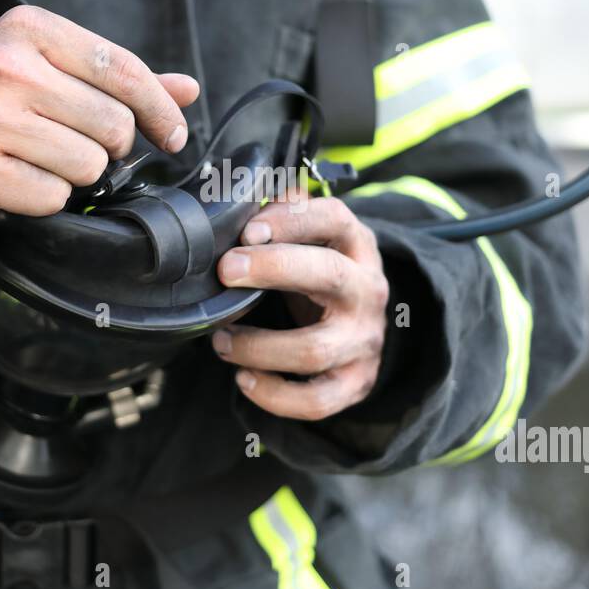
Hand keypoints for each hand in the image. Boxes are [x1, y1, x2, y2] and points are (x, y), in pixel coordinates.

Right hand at [0, 5, 198, 214]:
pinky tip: (22, 177)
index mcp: (29, 28)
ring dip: (78, 172)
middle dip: (110, 144)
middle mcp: (5, 68)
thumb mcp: (44, 59)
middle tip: (79, 140)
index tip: (173, 135)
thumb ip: (116, 74)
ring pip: (88, 166)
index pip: (122, 70)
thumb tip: (187, 90)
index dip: (160, 109)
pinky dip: (48, 197)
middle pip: (112, 125)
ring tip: (45, 157)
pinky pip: (53, 198)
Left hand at [212, 193, 389, 420]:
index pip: (335, 219)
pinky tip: (244, 378)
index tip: (248, 228)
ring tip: (220, 339)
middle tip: (226, 270)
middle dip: (274, 269)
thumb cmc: (324, 275)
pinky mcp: (355, 383)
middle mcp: (367, 291)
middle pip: (330, 276)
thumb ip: (286, 212)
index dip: (292, 220)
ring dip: (258, 346)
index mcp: (357, 246)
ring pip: (314, 350)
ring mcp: (364, 341)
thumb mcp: (315, 239)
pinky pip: (317, 401)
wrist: (366, 328)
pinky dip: (274, 395)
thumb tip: (244, 187)